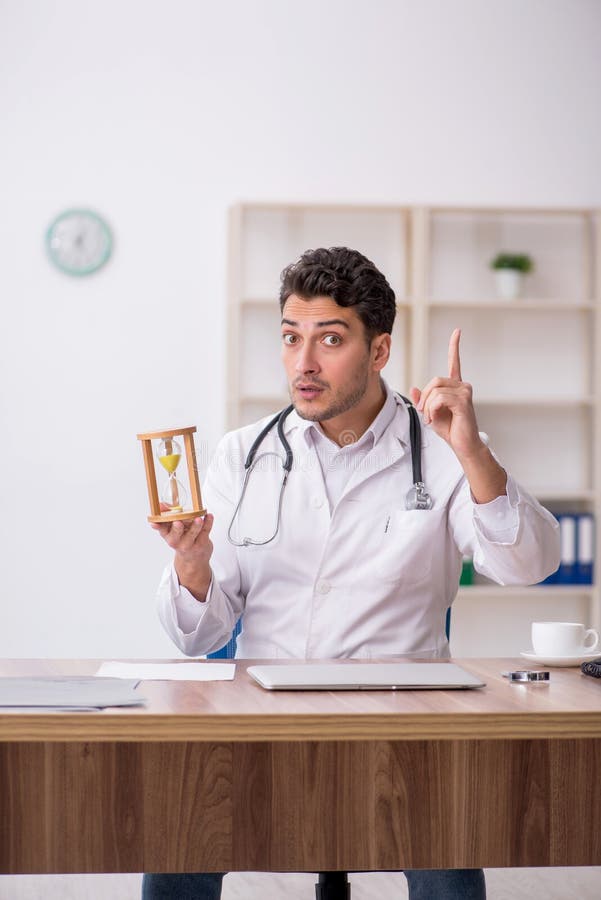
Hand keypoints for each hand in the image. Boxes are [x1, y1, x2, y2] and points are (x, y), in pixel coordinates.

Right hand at [151, 506, 213, 600]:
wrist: (194, 559)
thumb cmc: (182, 539)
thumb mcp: (173, 529)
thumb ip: (168, 515)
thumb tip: (161, 504)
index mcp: (168, 536)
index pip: (161, 529)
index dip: (158, 525)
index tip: (155, 522)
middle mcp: (177, 541)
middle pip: (176, 535)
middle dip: (176, 528)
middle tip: (178, 522)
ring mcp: (190, 543)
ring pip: (192, 534)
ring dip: (195, 526)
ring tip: (198, 519)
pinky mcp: (202, 543)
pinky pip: (205, 532)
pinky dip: (208, 523)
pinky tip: (209, 516)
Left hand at [409, 328, 482, 461]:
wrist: (462, 445)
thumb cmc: (450, 429)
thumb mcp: (430, 413)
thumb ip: (422, 400)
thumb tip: (414, 387)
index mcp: (455, 387)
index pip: (454, 362)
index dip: (455, 346)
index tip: (457, 331)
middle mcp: (462, 386)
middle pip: (434, 380)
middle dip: (424, 398)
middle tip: (424, 413)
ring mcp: (465, 392)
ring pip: (435, 390)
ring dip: (427, 407)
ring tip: (431, 418)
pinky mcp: (463, 401)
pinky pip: (439, 398)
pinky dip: (432, 409)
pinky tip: (435, 418)